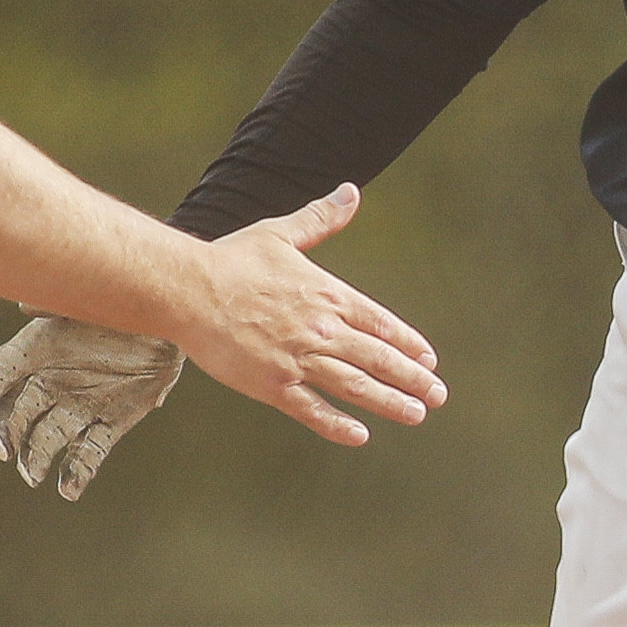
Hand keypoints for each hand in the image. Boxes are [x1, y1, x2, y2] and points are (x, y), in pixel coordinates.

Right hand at [0, 317, 183, 499]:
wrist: (169, 317)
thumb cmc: (122, 301)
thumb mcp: (87, 298)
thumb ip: (57, 302)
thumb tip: (27, 305)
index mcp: (38, 348)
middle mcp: (53, 381)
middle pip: (17, 414)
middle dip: (6, 434)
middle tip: (4, 451)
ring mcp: (80, 405)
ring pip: (48, 439)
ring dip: (36, 459)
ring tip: (33, 475)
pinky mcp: (110, 424)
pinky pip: (90, 452)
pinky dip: (78, 473)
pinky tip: (69, 490)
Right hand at [168, 186, 443, 447]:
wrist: (188, 290)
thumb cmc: (232, 260)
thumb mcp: (282, 233)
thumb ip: (321, 218)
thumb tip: (351, 191)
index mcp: (327, 295)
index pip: (380, 323)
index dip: (408, 343)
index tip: (429, 359)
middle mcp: (320, 329)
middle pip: (377, 358)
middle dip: (412, 378)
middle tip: (437, 395)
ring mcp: (298, 360)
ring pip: (355, 386)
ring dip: (390, 402)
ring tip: (416, 414)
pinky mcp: (272, 385)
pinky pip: (312, 410)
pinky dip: (338, 425)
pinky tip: (360, 435)